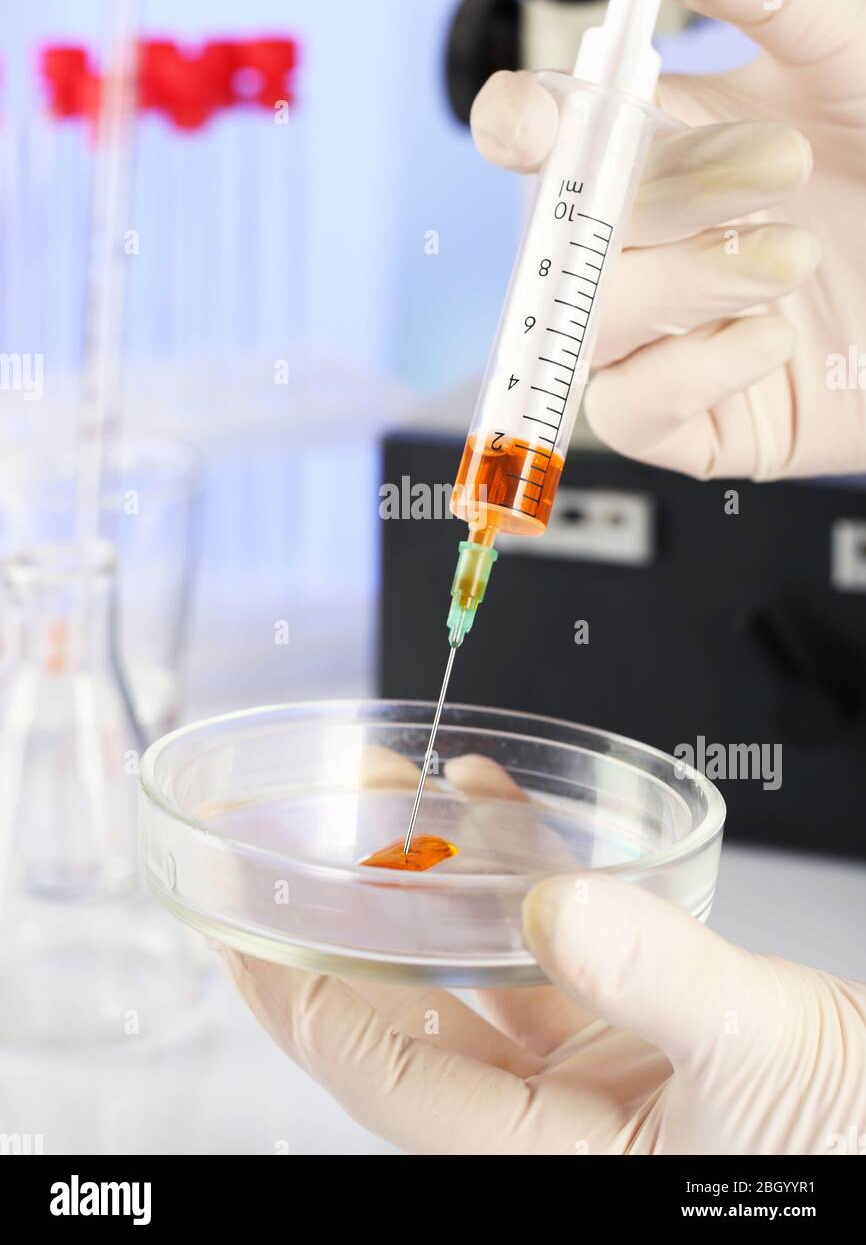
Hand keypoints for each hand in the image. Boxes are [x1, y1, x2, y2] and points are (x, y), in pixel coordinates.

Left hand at [216, 754, 865, 1154]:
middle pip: (407, 1016)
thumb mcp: (756, 1050)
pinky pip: (543, 944)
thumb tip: (556, 905)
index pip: (385, 1076)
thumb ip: (655, 974)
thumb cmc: (848, 1135)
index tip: (237, 944)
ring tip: (380, 798)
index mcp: (548, 1153)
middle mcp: (545, 1114)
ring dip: (427, 884)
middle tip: (282, 854)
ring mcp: (580, 1067)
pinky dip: (514, 869)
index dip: (301, 1007)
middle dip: (345, 927)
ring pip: (471, 969)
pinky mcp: (620, 1025)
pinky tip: (485, 803)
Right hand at [471, 0, 865, 479]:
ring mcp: (664, 338)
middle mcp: (652, 245)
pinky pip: (626, 412)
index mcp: (668, 151)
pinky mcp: (689, 424)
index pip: (546, 140)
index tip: (534, 119)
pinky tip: (774, 337)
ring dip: (688, 279)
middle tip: (779, 162)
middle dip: (665, 193)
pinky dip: (694, 370)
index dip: (519, 128)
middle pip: (568, 230)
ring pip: (591, 321)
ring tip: (792, 255)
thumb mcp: (852, 57)